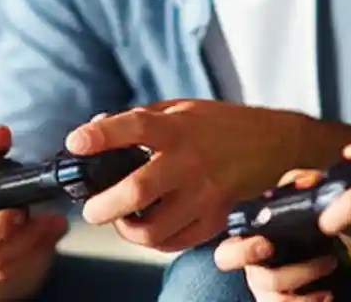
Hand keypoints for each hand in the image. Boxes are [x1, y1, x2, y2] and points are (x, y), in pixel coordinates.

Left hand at [65, 99, 306, 251]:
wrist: (274, 143)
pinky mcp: (215, 219)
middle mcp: (190, 161)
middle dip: (104, 205)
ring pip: (154, 228)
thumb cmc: (221, 124)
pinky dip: (154, 240)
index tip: (75, 142)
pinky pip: (175, 242)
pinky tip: (148, 226)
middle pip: (139, 190)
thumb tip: (95, 126)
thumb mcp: (180, 108)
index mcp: (178, 128)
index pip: (136, 127)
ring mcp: (204, 194)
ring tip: (121, 220)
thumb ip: (138, 118)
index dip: (102, 135)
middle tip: (91, 210)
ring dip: (127, 230)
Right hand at [214, 169, 339, 301]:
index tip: (266, 244)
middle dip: (293, 272)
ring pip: (281, 299)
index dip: (242, 252)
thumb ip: (297, 185)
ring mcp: (268, 293)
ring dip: (312, 281)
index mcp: (246, 247)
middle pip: (261, 280)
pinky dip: (314, 301)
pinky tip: (327, 291)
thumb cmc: (293, 228)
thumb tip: (308, 181)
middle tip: (322, 259)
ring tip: (331, 263)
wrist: (312, 256)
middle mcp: (254, 272)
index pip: (226, 255)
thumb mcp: (293, 202)